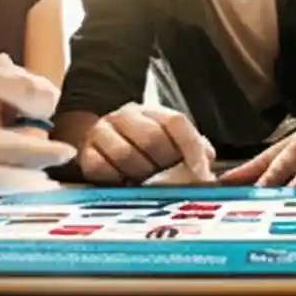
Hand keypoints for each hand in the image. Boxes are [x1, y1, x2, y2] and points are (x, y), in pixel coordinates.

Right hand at [0, 57, 75, 213]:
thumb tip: (10, 67)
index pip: (20, 76)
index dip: (40, 96)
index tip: (43, 111)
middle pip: (34, 105)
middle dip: (48, 124)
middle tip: (58, 142)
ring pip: (31, 146)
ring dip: (47, 157)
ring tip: (57, 161)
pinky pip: (12, 179)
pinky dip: (31, 183)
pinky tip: (38, 185)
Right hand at [77, 103, 214, 184]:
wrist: (95, 139)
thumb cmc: (142, 148)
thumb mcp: (171, 144)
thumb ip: (195, 154)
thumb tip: (209, 177)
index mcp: (152, 112)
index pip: (175, 122)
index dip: (191, 148)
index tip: (201, 173)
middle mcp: (126, 116)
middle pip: (152, 138)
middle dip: (164, 165)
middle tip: (168, 179)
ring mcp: (103, 132)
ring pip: (126, 154)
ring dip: (140, 175)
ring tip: (145, 183)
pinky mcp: (85, 152)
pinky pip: (101, 168)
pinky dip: (115, 179)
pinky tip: (123, 183)